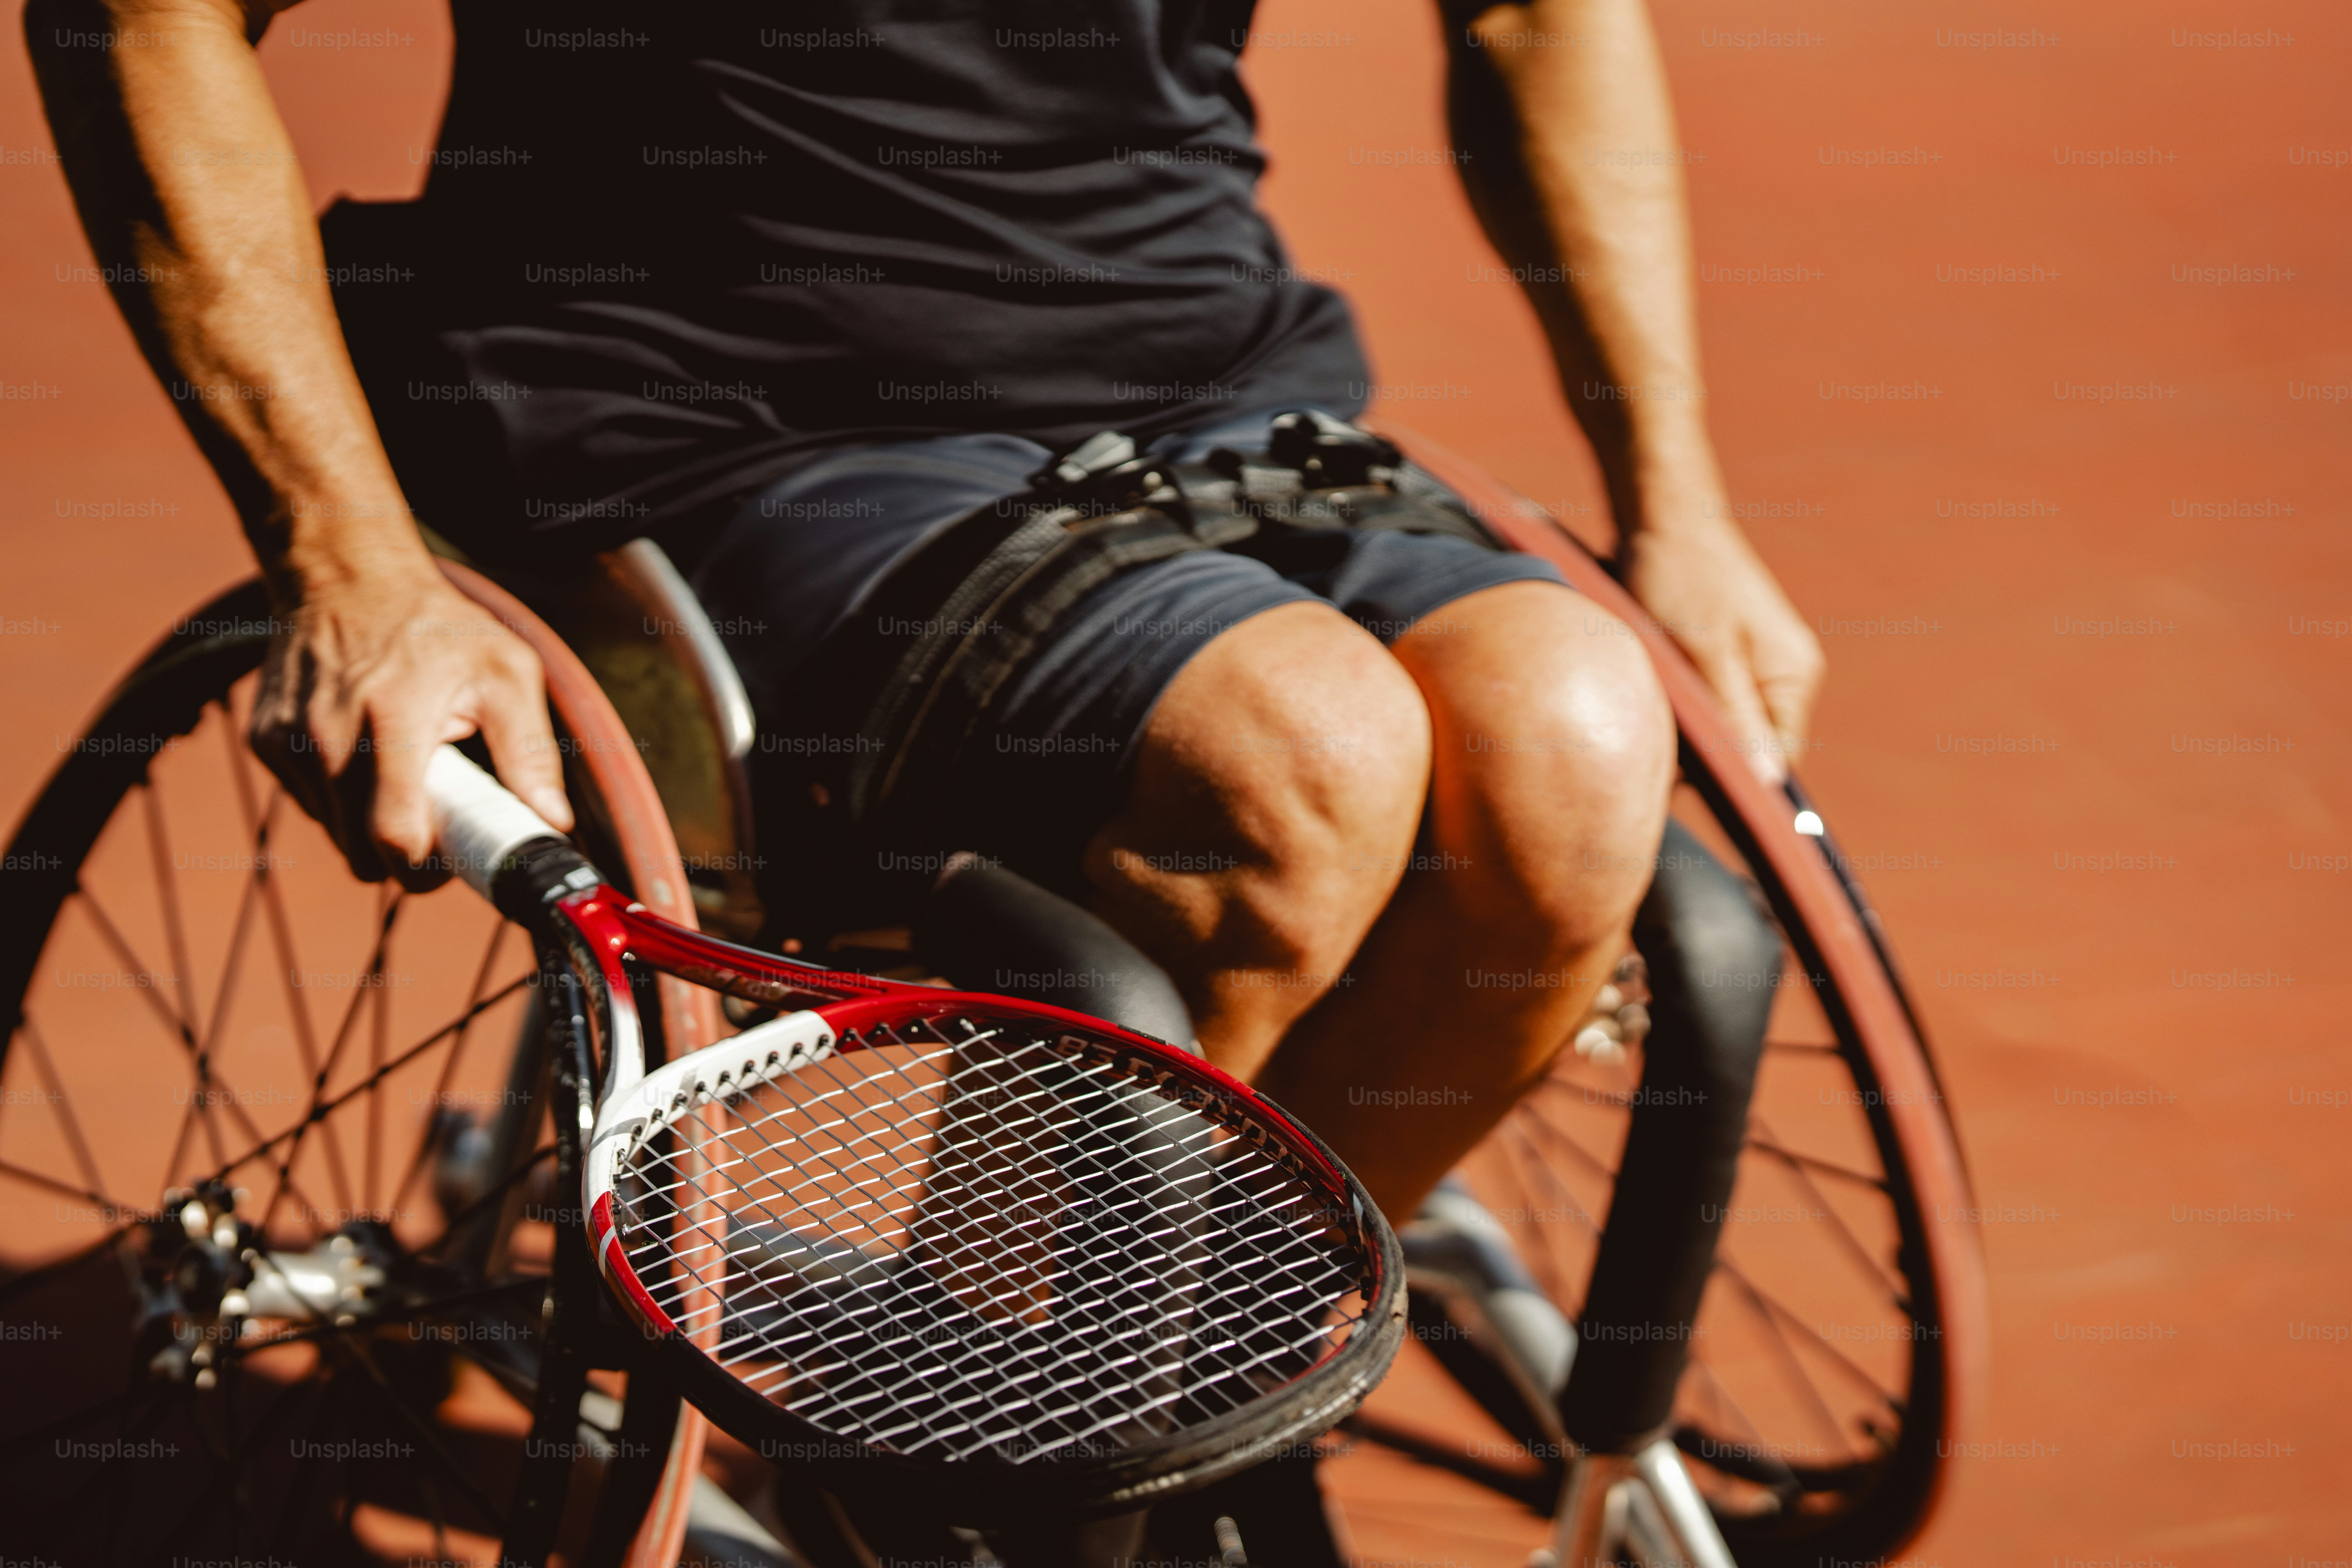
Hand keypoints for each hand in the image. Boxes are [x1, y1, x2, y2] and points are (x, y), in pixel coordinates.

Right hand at [250, 561, 573, 884]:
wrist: (348, 575)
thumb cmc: (435, 626)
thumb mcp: (506, 672)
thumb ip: (530, 750)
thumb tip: (553, 822)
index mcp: (390, 726)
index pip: (396, 840)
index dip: (427, 870)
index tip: (451, 860)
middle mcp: (327, 740)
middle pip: (361, 853)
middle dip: (402, 854)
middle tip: (435, 816)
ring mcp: (287, 742)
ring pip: (333, 831)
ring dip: (368, 821)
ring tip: (401, 767)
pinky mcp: (264, 741)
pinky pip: (307, 800)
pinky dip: (338, 792)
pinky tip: (362, 748)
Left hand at [1616, 495, 1822, 785]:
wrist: (1660, 514)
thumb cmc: (1681, 577)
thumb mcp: (1705, 654)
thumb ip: (1735, 717)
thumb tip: (1766, 784)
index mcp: (1792, 678)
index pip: (1776, 763)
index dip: (1735, 783)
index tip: (1684, 783)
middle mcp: (1782, 675)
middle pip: (1747, 746)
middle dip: (1703, 752)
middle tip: (1655, 737)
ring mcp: (1754, 663)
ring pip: (1720, 724)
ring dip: (1685, 724)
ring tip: (1651, 699)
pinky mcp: (1723, 653)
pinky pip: (1704, 698)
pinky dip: (1678, 700)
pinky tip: (1650, 684)